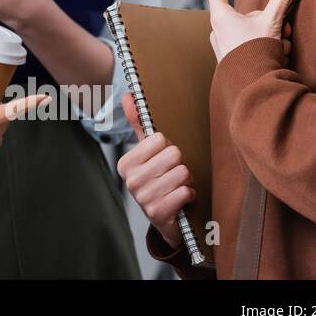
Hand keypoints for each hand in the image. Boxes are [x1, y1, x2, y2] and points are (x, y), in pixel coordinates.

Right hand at [116, 92, 193, 249]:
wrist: (166, 220)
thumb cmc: (158, 180)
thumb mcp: (147, 153)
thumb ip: (139, 124)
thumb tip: (128, 95)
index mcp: (125, 163)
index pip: (160, 140)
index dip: (169, 149)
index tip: (164, 161)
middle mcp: (131, 180)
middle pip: (174, 155)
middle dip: (181, 165)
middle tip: (173, 175)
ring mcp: (143, 197)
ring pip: (182, 173)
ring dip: (187, 182)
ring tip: (178, 187)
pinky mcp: (158, 212)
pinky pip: (185, 191)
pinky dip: (189, 195)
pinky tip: (180, 200)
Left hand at [208, 0, 301, 62]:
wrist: (251, 87)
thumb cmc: (255, 52)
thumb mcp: (271, 21)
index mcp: (221, 19)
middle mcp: (219, 32)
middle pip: (244, 15)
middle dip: (269, 17)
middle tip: (284, 24)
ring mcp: (225, 48)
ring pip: (251, 32)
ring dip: (271, 34)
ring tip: (282, 43)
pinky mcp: (234, 61)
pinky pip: (252, 47)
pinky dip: (267, 47)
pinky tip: (278, 55)